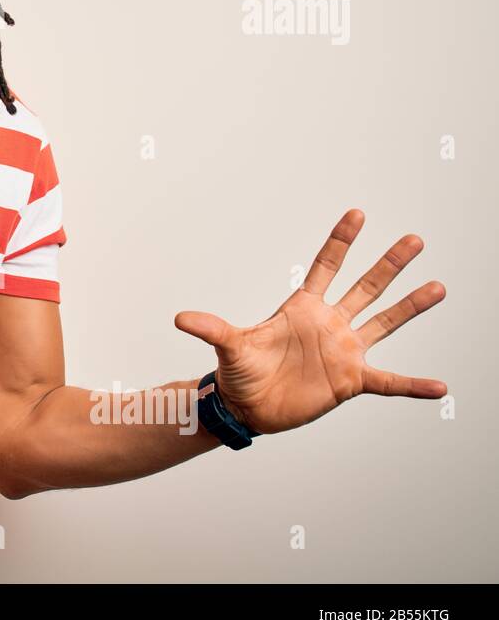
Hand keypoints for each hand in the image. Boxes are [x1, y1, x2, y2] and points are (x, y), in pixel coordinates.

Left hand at [174, 209, 446, 434]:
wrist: (247, 406)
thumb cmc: (239, 372)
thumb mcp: (228, 347)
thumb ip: (211, 329)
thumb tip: (180, 318)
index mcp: (302, 308)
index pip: (326, 266)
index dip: (340, 241)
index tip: (357, 213)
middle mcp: (329, 324)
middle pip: (365, 286)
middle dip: (389, 263)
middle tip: (414, 239)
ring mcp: (343, 351)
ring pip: (384, 322)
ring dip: (411, 306)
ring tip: (438, 287)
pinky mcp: (351, 381)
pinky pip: (389, 383)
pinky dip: (413, 386)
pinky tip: (439, 388)